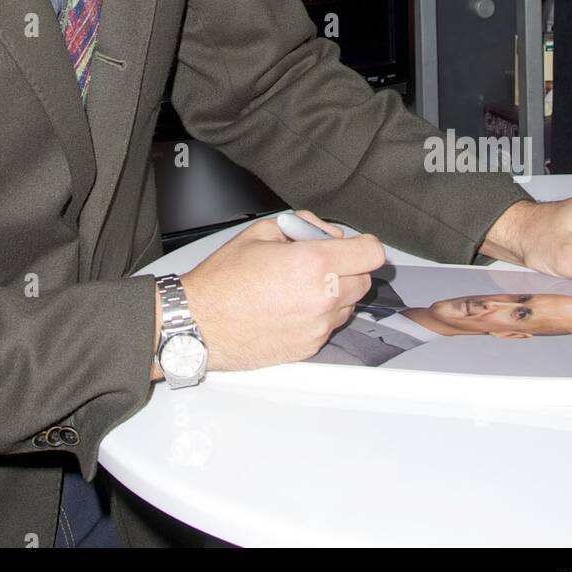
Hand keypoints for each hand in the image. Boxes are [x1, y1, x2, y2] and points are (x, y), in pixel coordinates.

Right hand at [176, 210, 386, 372]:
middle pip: (364, 280)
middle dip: (348, 267)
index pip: (371, 254)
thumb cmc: (223, 280)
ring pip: (349, 305)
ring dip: (335, 292)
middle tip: (318, 261)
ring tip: (299, 284)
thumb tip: (324, 232)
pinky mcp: (309, 347)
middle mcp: (322, 299)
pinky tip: (290, 304)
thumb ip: (303, 225)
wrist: (201, 323)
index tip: (354, 245)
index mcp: (313, 264)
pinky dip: (319, 314)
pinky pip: (329, 325)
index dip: (363, 245)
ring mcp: (317, 327)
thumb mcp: (260, 232)